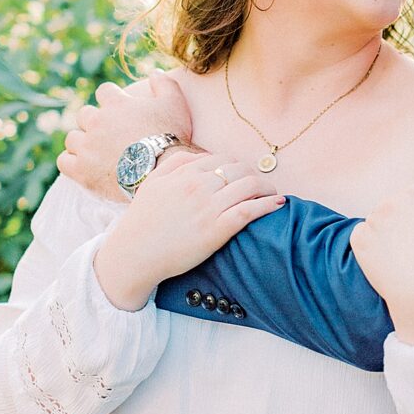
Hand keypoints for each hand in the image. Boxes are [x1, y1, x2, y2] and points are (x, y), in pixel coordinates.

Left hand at [57, 71, 194, 200]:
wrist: (162, 170)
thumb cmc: (170, 136)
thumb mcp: (175, 103)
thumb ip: (164, 83)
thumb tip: (154, 72)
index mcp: (115, 103)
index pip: (104, 91)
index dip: (111, 98)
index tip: (119, 109)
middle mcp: (96, 121)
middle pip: (84, 114)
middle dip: (93, 121)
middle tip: (108, 134)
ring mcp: (87, 146)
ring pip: (73, 138)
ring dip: (82, 142)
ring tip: (95, 152)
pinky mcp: (81, 170)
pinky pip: (64, 161)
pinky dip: (71, 162)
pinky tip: (82, 166)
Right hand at [93, 150, 284, 309]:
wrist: (134, 255)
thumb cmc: (142, 222)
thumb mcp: (153, 184)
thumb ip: (175, 164)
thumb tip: (201, 157)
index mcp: (184, 174)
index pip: (222, 159)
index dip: (238, 166)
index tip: (244, 175)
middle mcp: (198, 186)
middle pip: (240, 170)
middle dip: (254, 175)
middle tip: (261, 186)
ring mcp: (208, 208)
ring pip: (249, 186)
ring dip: (267, 188)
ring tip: (272, 194)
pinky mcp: (217, 230)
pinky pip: (249, 210)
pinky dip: (268, 205)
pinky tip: (278, 204)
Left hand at [350, 177, 413, 344]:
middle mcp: (390, 202)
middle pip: (397, 207)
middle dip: (406, 222)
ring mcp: (372, 221)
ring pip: (380, 221)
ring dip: (389, 233)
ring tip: (406, 257)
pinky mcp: (358, 241)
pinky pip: (364, 236)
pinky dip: (373, 246)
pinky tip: (389, 260)